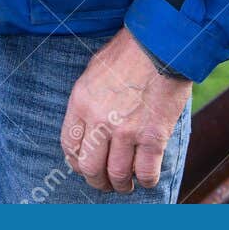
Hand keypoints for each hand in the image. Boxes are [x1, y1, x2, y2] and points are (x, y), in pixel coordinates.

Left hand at [60, 27, 191, 192]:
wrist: (159, 44)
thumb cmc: (127, 52)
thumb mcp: (94, 72)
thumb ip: (89, 102)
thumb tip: (89, 130)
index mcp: (81, 102)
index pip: (69, 146)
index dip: (77, 163)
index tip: (86, 166)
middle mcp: (99, 119)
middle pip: (91, 168)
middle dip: (98, 181)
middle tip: (107, 182)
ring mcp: (126, 130)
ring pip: (118, 176)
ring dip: (123, 185)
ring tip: (128, 183)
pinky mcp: (153, 136)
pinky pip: (146, 173)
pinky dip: (146, 181)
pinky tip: (147, 177)